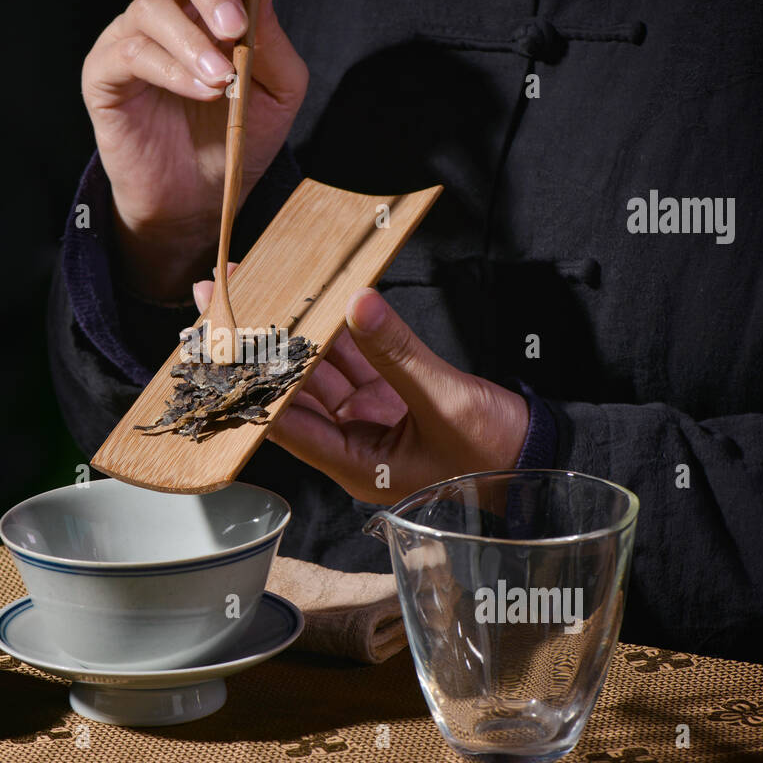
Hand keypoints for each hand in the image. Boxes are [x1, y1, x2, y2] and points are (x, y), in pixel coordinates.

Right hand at [82, 0, 307, 301]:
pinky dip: (172, 69)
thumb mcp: (275, 91)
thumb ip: (272, 40)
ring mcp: (132, 39)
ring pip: (152, 6)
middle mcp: (168, 10)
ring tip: (223, 80)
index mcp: (207, 2)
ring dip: (193, 40)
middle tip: (235, 26)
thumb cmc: (233, 140)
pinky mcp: (105, 75)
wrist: (198, 201)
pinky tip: (201, 91)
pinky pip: (132, 53)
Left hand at [194, 268, 530, 502]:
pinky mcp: (390, 399)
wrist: (543, 457)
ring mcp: (371, 421)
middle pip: (292, 395)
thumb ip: (398, 351)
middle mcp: (355, 444)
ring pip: (319, 374)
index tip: (222, 352)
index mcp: (358, 465)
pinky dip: (334, 334)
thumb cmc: (496, 455)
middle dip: (258, 353)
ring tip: (256, 297)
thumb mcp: (443, 400)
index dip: (252, 386)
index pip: (288, 424)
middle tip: (220, 310)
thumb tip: (357, 302)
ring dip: (291, 337)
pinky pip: (351, 363)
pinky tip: (312, 304)